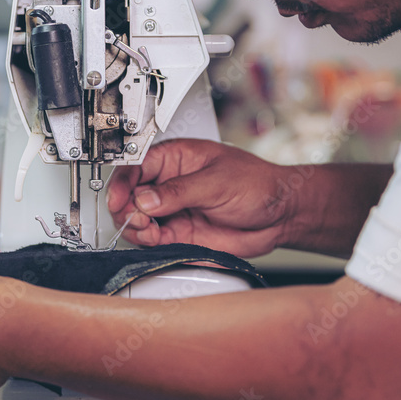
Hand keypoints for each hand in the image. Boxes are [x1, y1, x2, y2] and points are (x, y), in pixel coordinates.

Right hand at [106, 139, 293, 256]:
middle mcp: (170, 184)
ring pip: (137, 219)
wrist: (281, 216)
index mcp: (176, 159)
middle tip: (138, 218)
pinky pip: (152, 238)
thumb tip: (146, 199)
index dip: (123, 183)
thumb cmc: (259, 185)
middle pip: (130, 195)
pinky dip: (147, 241)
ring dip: (135, 227)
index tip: (119, 199)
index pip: (136, 167)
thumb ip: (178, 192)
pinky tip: (154, 238)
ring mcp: (173, 209)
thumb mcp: (216, 182)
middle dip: (127, 208)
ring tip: (147, 230)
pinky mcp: (179, 233)